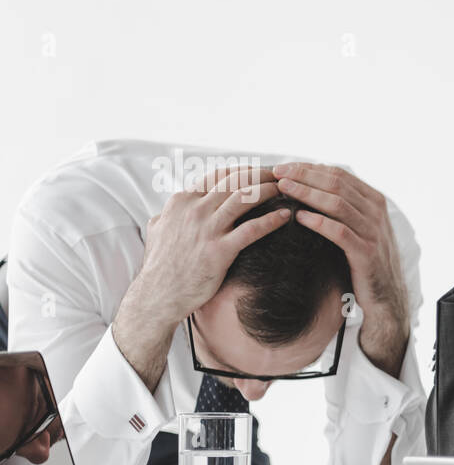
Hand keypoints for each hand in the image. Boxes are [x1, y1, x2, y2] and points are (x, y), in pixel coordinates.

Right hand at [113, 165, 288, 391]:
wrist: (158, 295)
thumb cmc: (160, 265)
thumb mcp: (156, 230)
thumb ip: (166, 216)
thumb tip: (166, 211)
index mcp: (182, 202)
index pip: (217, 175)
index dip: (243, 170)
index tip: (260, 171)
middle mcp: (194, 210)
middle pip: (235, 181)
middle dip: (261, 175)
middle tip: (280, 176)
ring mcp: (207, 230)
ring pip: (245, 198)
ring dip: (269, 191)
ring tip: (286, 190)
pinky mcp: (220, 250)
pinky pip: (252, 229)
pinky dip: (272, 220)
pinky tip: (286, 216)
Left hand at [272, 164, 410, 377]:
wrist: (386, 296)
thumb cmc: (365, 261)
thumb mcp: (358, 228)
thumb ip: (343, 207)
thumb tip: (309, 184)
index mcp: (375, 201)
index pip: (339, 174)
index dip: (309, 168)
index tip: (283, 167)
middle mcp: (377, 212)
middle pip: (336, 183)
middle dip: (304, 175)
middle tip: (278, 173)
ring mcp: (374, 232)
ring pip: (337, 203)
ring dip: (307, 193)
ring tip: (284, 189)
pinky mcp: (366, 253)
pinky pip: (339, 231)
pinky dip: (318, 222)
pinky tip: (299, 217)